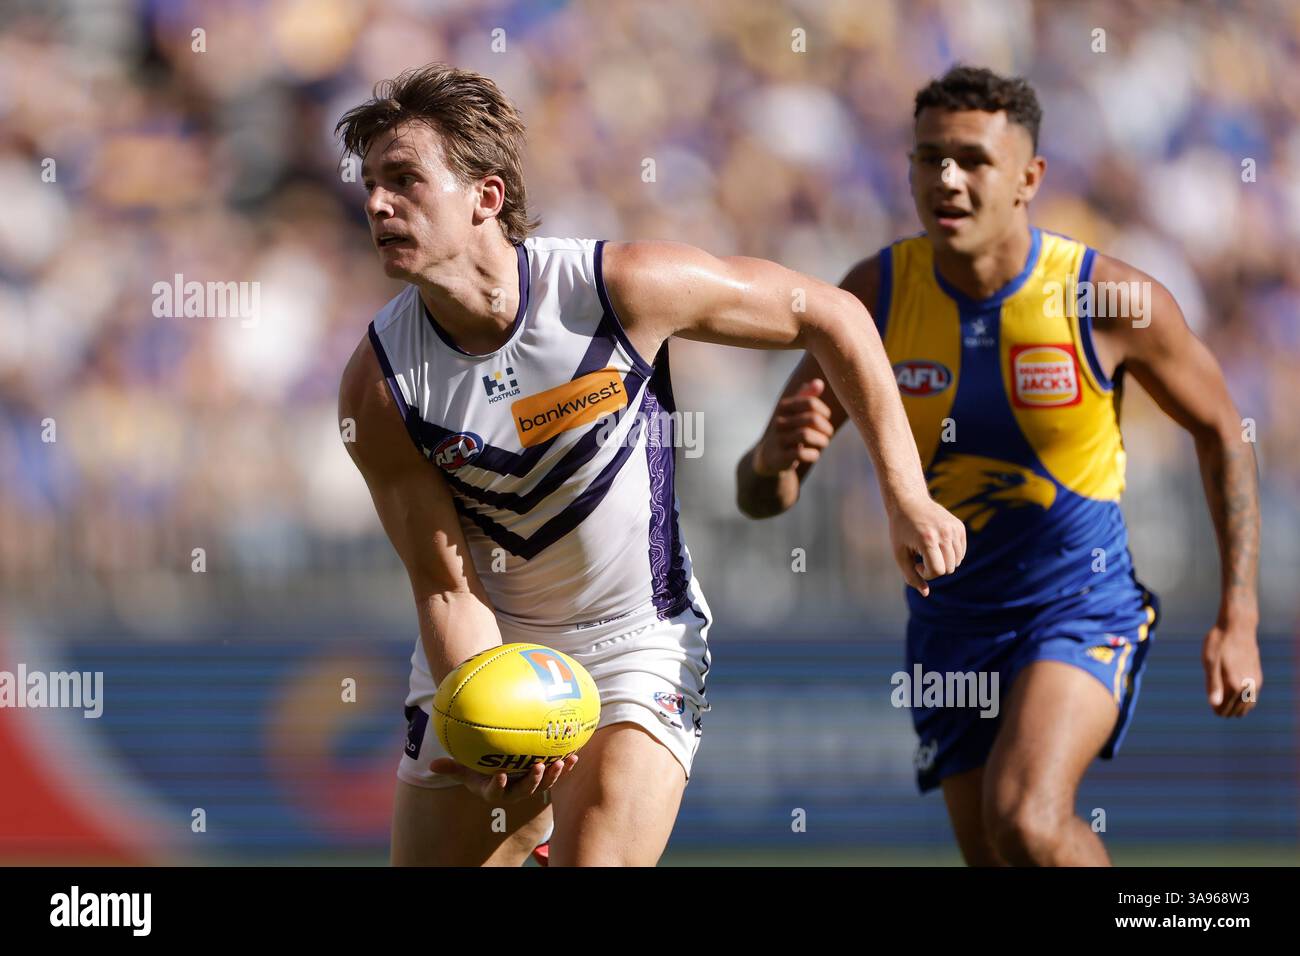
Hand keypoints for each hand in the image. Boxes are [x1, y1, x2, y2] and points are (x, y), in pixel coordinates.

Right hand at [429, 753, 579, 802]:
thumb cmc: (479, 769)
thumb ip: (452, 767)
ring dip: (553, 775)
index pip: (496, 791)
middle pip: (526, 790)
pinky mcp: (544, 776)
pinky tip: (574, 754)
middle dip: (534, 780)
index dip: (499, 785)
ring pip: (544, 784)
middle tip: (539, 767)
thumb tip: (431, 766)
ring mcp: (531, 785)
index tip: (501, 774)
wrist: (499, 771)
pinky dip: (566, 766)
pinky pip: (556, 773)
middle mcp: (515, 791)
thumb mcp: (464, 769)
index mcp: (495, 790)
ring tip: (561, 762)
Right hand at [752, 379, 835, 475]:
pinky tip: (814, 454)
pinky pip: (801, 454)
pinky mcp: (780, 456)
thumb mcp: (795, 412)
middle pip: (811, 419)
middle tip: (827, 433)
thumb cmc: (788, 430)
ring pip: (806, 435)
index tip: (825, 418)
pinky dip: (813, 455)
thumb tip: (819, 382)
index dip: (824, 411)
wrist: (768, 456)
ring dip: (822, 440)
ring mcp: (778, 439)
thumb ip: (807, 396)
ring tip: (824, 443)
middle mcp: (779, 421)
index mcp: (784, 407)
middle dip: (826, 428)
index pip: (810, 403)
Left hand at [887, 494, 965, 595]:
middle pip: (949, 568)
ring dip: (943, 562)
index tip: (916, 565)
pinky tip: (936, 546)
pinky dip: (950, 554)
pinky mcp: (959, 527)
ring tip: (928, 551)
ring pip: (957, 562)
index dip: (926, 574)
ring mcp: (953, 529)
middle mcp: (944, 533)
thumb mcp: (900, 553)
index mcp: (927, 540)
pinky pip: (960, 552)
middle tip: (920, 559)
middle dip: (934, 569)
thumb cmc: (901, 530)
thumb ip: (910, 575)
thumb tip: (926, 593)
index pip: (937, 570)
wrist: (909, 502)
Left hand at [1202, 623, 1261, 716]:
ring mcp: (1255, 682)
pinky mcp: (1258, 676)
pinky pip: (1254, 696)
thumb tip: (1214, 704)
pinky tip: (1241, 699)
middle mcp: (1248, 686)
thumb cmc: (1219, 643)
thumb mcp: (1209, 662)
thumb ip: (1212, 684)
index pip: (1226, 707)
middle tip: (1220, 713)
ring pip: (1249, 704)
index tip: (1214, 711)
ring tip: (1230, 709)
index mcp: (1234, 685)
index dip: (1219, 711)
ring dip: (1240, 709)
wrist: (1237, 627)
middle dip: (1229, 711)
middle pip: (1238, 708)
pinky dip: (1248, 701)